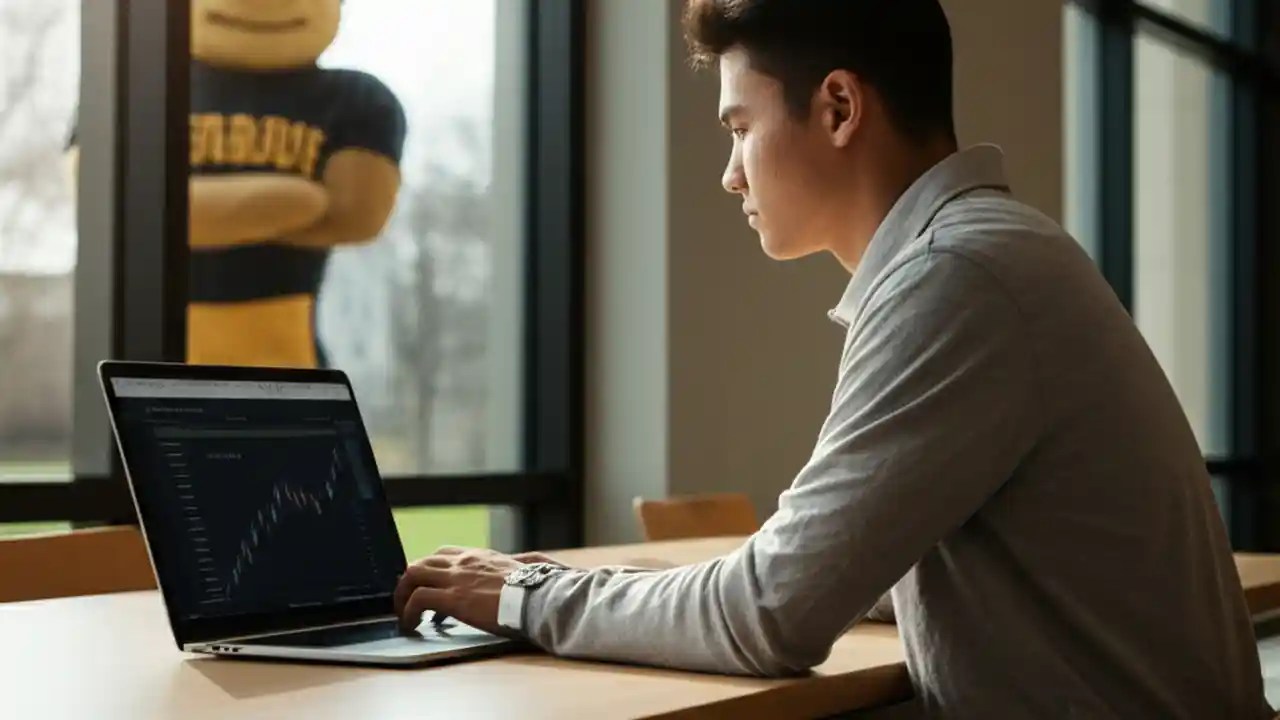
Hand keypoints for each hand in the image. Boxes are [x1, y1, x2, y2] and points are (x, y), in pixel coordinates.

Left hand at [393, 547, 572, 635]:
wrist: (539, 597)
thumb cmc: (539, 586)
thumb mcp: (527, 566)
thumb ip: (520, 562)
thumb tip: (531, 563)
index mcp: (481, 556)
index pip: (444, 554)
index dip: (429, 570)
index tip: (427, 586)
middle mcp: (465, 561)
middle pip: (423, 562)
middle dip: (409, 582)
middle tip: (407, 601)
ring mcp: (457, 578)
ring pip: (413, 574)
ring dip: (403, 595)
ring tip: (404, 615)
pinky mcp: (453, 598)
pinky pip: (418, 599)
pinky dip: (409, 612)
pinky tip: (412, 625)